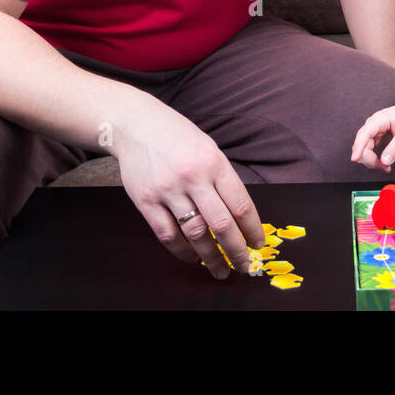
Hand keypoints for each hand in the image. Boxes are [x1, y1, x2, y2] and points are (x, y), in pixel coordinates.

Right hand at [112, 98, 266, 279]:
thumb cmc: (178, 137)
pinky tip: (192, 257)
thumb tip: (240, 216)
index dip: (252, 230)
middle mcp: (193, 177)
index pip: (241, 204)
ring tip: (220, 269)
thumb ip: (222, 179)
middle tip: (244, 266)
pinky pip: (168, 235)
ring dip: (211, 257)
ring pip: (195, 234)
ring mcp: (168, 190)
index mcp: (214, 162)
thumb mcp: (209, 148)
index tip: (258, 244)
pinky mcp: (146, 201)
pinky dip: (182, 251)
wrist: (137, 124)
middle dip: (236, 251)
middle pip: (222, 224)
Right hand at [351, 98, 394, 173]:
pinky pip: (370, 150)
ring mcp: (374, 131)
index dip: (358, 148)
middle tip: (385, 168)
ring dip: (372, 161)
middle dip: (370, 159)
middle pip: (362, 145)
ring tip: (387, 167)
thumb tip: (384, 161)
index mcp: (378, 120)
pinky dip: (375, 159)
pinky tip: (384, 164)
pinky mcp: (377, 136)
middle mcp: (373, 125)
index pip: (363, 135)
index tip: (354, 159)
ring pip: (365, 149)